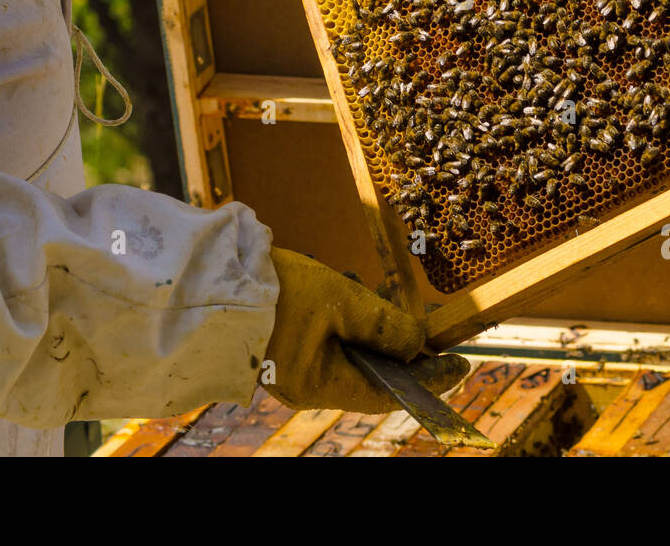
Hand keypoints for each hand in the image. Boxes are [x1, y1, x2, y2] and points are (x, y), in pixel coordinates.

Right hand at [262, 247, 468, 411]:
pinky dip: (343, 315)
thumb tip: (417, 342)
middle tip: (427, 320)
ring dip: (366, 320)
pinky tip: (340, 286)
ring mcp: (293, 364)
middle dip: (397, 343)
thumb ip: (382, 323)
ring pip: (349, 349)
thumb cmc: (274, 291)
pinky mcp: (283, 342)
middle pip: (370, 370)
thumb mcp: (338, 300)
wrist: (209, 276)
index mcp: (320, 384)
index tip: (460, 365)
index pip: (387, 393)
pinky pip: (328, 336)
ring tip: (364, 287)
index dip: (427, 380)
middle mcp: (307, 383)